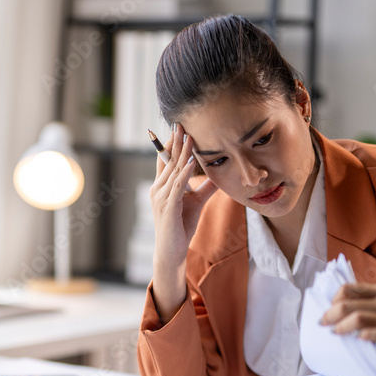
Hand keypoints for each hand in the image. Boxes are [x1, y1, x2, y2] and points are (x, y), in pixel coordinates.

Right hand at [150, 125, 216, 321]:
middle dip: (175, 142)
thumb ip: (205, 188)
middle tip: (181, 124)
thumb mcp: (196, 202)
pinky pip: (177, 185)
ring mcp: (160, 198)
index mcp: (161, 187)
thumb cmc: (181, 227)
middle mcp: (157, 189)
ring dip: (181, 153)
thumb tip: (218, 175)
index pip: (164, 161)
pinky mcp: (168, 207)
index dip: (170, 145)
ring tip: (189, 137)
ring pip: (173, 170)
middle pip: (167, 161)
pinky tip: (191, 162)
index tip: (179, 129)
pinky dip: (184, 172)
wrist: (172, 252)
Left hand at [320, 283, 375, 366]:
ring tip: (336, 333)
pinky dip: (366, 336)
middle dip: (330, 315)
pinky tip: (359, 340)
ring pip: (360, 318)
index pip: (348, 289)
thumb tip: (340, 309)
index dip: (333, 299)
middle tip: (322, 324)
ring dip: (342, 326)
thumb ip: (370, 303)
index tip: (327, 311)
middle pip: (348, 304)